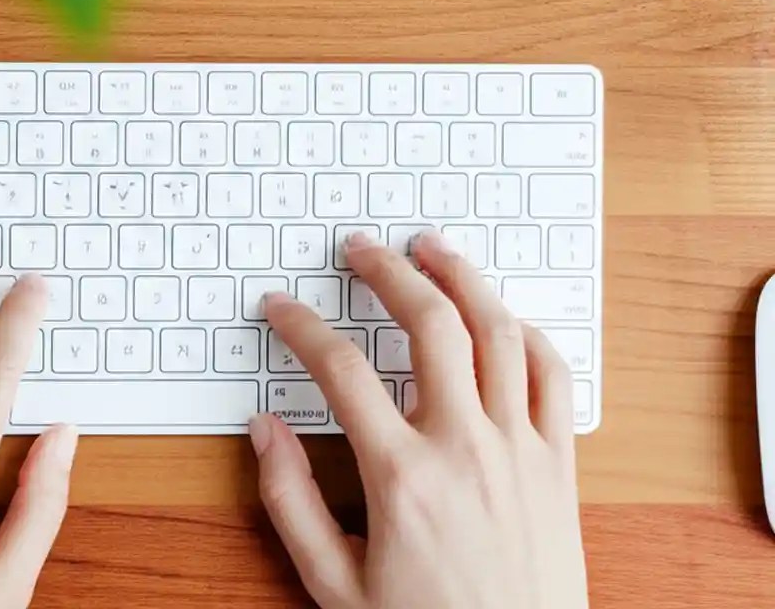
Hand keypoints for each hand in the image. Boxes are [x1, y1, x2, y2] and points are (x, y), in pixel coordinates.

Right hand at [253, 231, 587, 608]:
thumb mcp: (334, 583)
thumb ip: (291, 501)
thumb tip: (264, 432)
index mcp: (403, 477)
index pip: (340, 370)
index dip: (302, 326)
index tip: (282, 308)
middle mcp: (466, 448)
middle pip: (428, 325)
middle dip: (388, 272)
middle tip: (361, 249)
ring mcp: (521, 449)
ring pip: (497, 333)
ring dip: (462, 278)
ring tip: (432, 248)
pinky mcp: (558, 462)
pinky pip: (552, 374)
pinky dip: (525, 333)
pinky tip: (499, 316)